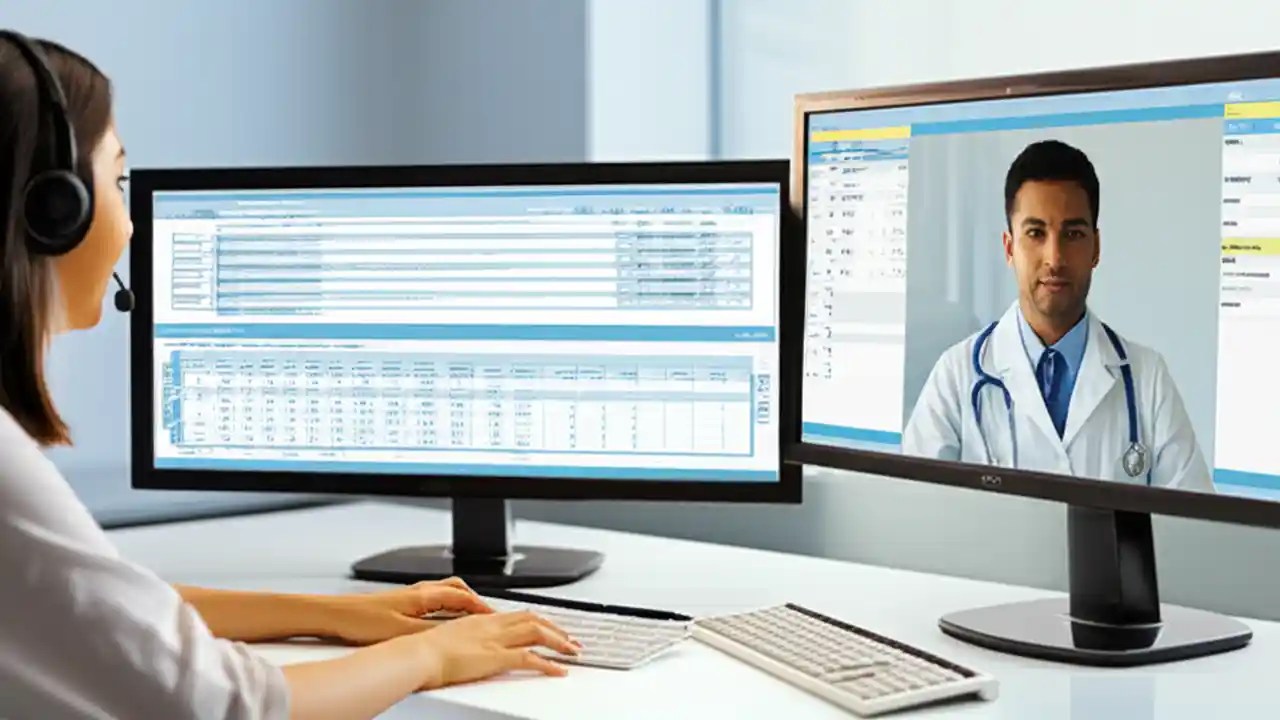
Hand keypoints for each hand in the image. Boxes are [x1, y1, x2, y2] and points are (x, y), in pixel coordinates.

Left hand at [325, 577, 494, 644]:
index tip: (494, 615)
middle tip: (487, 613)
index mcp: (423, 595)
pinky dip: (446, 604)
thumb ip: (430, 632)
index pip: (463, 597)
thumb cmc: (363, 620)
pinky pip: (434, 597)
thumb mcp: (402, 632)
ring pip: (445, 591)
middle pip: (457, 589)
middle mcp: (419, 591)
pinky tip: (441, 617)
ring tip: (470, 614)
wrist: (337, 614)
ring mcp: (410, 594)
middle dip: (475, 600)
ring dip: (461, 600)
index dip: (482, 606)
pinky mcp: (401, 600)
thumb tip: (453, 636)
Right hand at [414, 609, 580, 689]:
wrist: (418, 654)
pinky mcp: (496, 657)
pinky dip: (549, 664)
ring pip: (538, 634)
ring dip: (559, 643)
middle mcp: (493, 625)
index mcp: (483, 619)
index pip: (519, 615)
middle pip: (534, 620)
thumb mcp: (451, 636)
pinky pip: (530, 658)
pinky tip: (559, 670)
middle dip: (556, 629)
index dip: (540, 621)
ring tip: (572, 652)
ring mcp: (496, 640)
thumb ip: (466, 637)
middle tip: (570, 640)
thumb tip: (470, 643)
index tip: (551, 627)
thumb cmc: (426, 650)